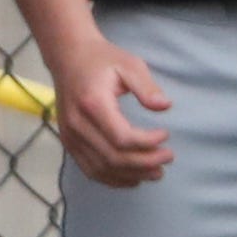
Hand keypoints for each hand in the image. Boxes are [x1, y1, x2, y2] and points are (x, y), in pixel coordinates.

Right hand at [40, 31, 171, 187]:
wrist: (68, 57)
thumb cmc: (102, 60)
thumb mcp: (129, 64)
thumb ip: (146, 87)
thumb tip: (165, 106)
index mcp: (92, 103)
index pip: (121, 137)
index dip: (146, 143)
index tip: (165, 135)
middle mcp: (77, 124)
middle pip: (113, 157)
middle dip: (145, 163)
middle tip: (168, 157)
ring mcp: (69, 136)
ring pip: (102, 168)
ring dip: (132, 175)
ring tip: (157, 172)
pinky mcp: (68, 142)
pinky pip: (90, 170)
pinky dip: (113, 179)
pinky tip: (133, 178)